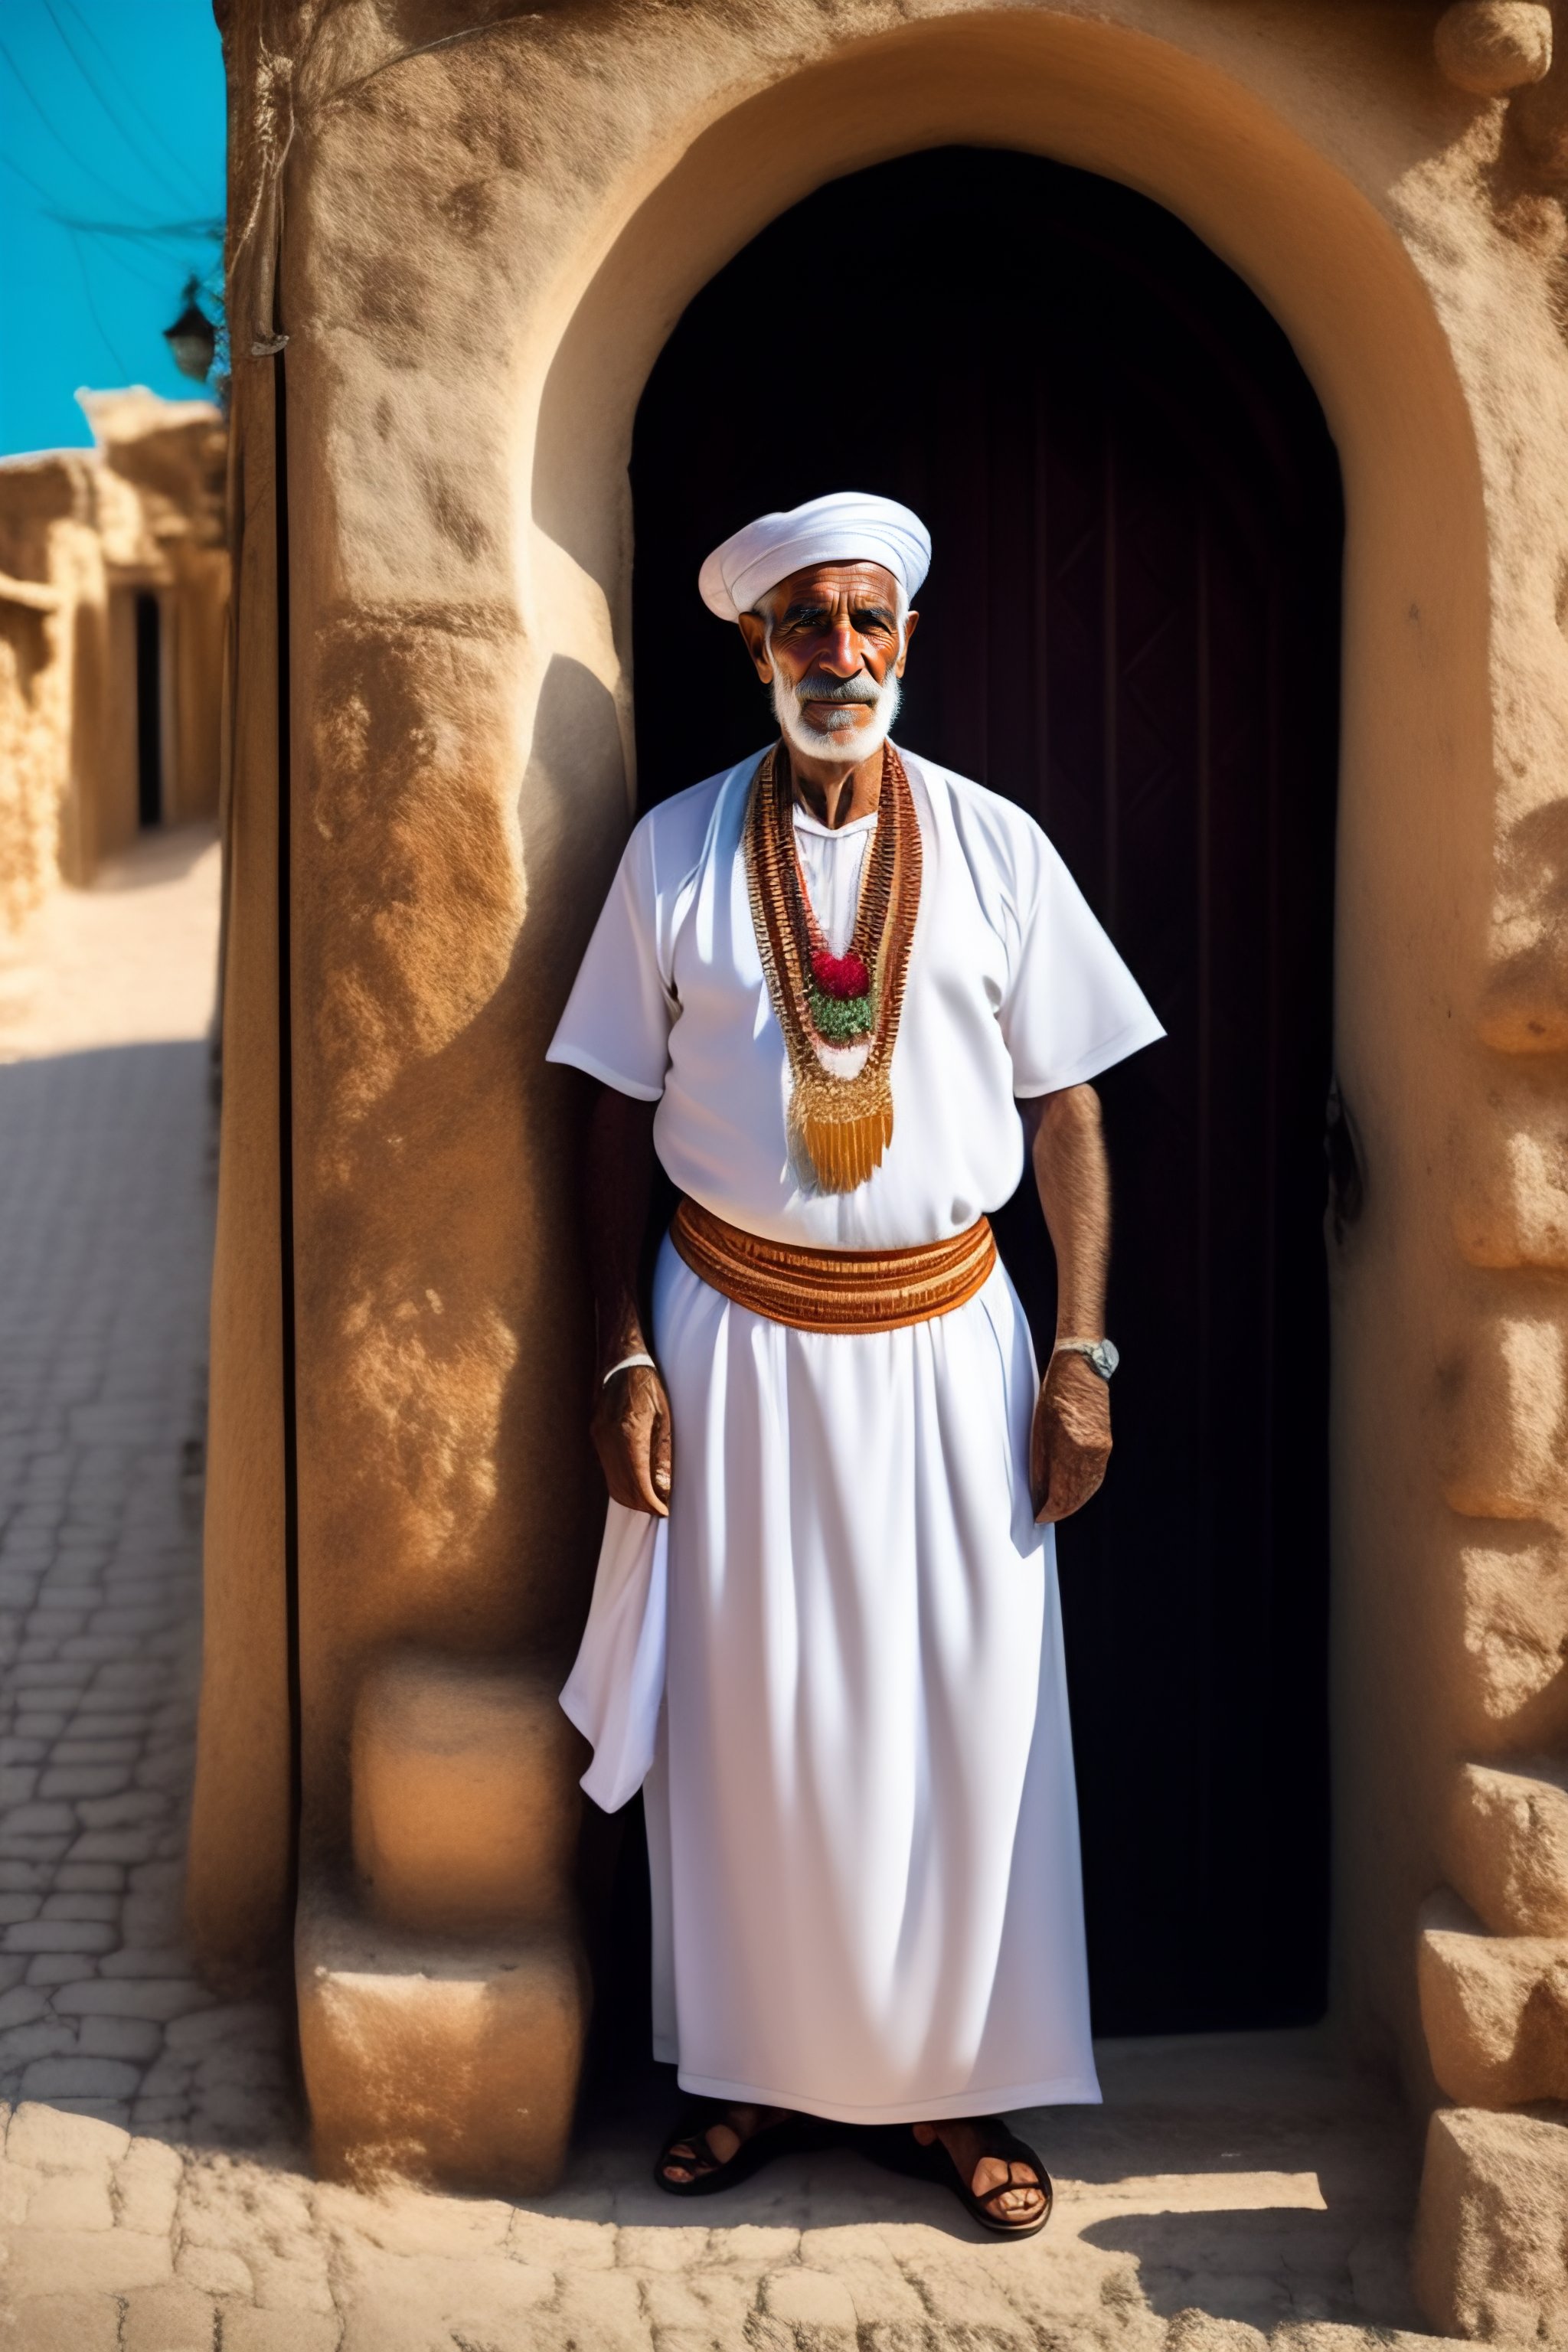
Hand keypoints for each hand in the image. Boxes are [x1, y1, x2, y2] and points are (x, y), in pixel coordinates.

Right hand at [591, 1362, 672, 1516]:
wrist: (620, 1362)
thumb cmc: (649, 1386)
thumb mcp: (665, 1419)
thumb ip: (663, 1455)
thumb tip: (665, 1489)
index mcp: (629, 1435)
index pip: (639, 1485)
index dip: (653, 1504)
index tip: (666, 1512)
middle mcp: (609, 1442)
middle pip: (623, 1490)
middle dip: (643, 1505)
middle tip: (662, 1508)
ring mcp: (600, 1440)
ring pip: (613, 1484)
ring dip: (632, 1497)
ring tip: (653, 1498)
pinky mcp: (597, 1437)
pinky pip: (608, 1471)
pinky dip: (623, 1483)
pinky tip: (639, 1481)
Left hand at [1031, 1350, 1110, 1523]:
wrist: (1081, 1368)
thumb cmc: (1054, 1394)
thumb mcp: (1040, 1429)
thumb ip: (1042, 1464)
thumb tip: (1040, 1492)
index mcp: (1071, 1448)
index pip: (1062, 1493)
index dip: (1050, 1510)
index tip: (1039, 1517)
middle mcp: (1091, 1452)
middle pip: (1078, 1493)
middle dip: (1062, 1509)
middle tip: (1047, 1516)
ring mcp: (1101, 1448)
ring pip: (1090, 1485)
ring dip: (1075, 1500)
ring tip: (1060, 1507)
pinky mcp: (1105, 1443)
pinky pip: (1096, 1473)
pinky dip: (1085, 1486)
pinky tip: (1076, 1490)